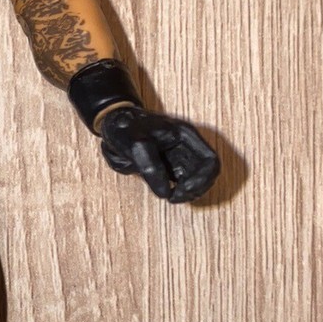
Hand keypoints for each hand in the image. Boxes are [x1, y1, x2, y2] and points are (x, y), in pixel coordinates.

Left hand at [98, 105, 218, 202]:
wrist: (113, 123)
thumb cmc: (125, 127)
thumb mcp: (136, 145)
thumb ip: (151, 167)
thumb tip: (165, 192)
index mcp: (185, 135)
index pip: (210, 160)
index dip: (202, 179)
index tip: (181, 190)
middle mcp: (186, 146)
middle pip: (207, 173)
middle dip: (195, 189)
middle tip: (174, 197)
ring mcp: (179, 156)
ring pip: (196, 180)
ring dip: (188, 192)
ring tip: (171, 197)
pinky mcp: (169, 166)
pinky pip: (182, 182)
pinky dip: (178, 191)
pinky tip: (167, 193)